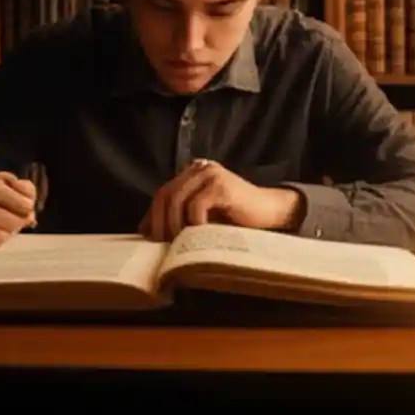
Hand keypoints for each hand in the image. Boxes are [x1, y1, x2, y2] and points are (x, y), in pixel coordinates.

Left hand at [138, 159, 304, 241]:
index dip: (153, 217)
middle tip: (163, 246)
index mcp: (193, 172)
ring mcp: (211, 174)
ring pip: (177, 201)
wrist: (270, 213)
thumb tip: (144, 231)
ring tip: (180, 244)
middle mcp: (200, 168)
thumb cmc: (236, 218)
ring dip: (175, 226)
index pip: (163, 193)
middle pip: (166, 195)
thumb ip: (177, 217)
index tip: (151, 240)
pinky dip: (194, 224)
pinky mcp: (222, 185)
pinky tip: (201, 235)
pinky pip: (196, 206)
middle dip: (160, 223)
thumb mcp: (201, 216)